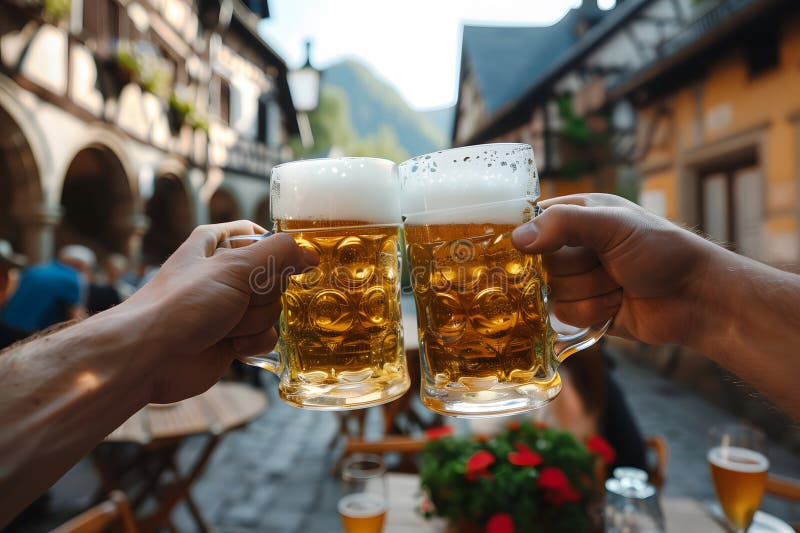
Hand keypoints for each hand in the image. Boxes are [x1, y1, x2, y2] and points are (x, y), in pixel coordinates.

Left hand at [123, 221, 317, 402]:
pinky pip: (266, 335)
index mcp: (217, 245)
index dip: (274, 249)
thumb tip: (311, 254)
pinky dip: (252, 342)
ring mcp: (230, 308)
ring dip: (253, 321)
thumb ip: (279, 255)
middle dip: (261, 294)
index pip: (260, 236)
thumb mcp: (234, 268)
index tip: (283, 261)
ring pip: (273, 309)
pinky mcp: (234, 339)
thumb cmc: (182, 304)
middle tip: (238, 298)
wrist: (149, 358)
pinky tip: (230, 345)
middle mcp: (224, 275)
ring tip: (224, 326)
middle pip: (274, 277)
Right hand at [511, 194, 713, 345]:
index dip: (526, 235)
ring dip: (589, 291)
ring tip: (618, 283)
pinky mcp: (585, 309)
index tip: (528, 248)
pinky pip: (564, 314)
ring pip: (551, 292)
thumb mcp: (613, 225)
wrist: (696, 298)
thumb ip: (564, 225)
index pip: (531, 220)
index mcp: (578, 214)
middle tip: (604, 262)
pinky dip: (593, 310)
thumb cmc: (662, 250)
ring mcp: (578, 279)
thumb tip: (517, 239)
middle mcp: (574, 246)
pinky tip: (617, 303)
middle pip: (538, 262)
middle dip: (574, 268)